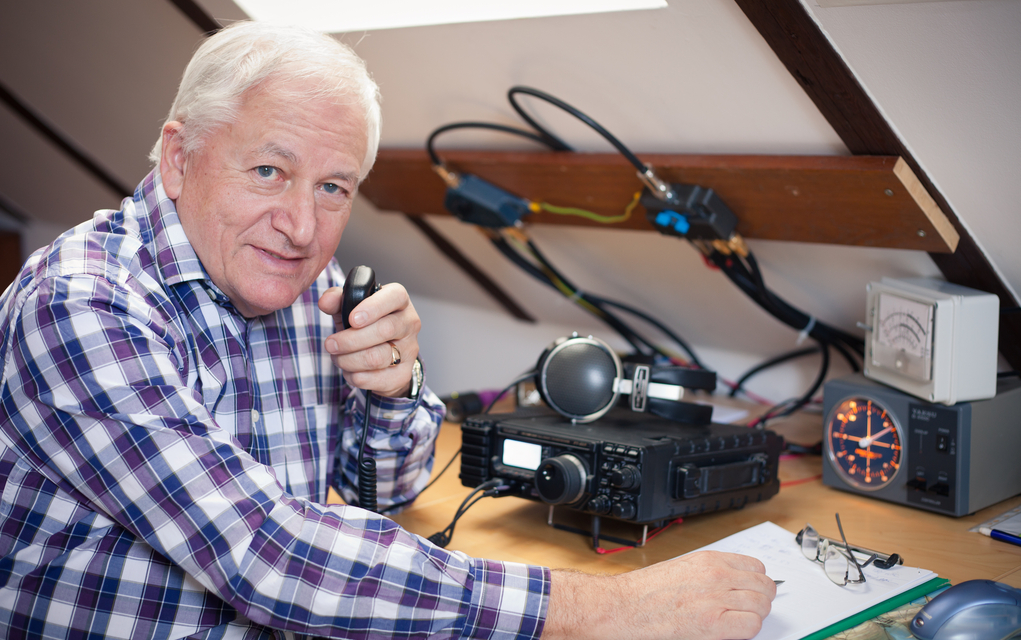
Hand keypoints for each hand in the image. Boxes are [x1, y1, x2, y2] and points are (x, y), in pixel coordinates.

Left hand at [318, 282, 421, 397]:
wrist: (383, 353)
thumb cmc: (366, 324)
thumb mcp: (350, 308)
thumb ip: (336, 301)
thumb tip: (326, 301)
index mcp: (398, 300)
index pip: (394, 297)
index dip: (373, 308)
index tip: (352, 320)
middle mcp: (409, 323)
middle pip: (384, 330)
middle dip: (351, 340)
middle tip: (330, 344)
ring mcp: (409, 349)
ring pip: (377, 357)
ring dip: (349, 360)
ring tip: (337, 357)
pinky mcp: (403, 373)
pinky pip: (376, 378)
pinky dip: (355, 376)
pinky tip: (350, 370)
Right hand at [543, 550, 774, 639]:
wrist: (627, 605)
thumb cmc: (648, 589)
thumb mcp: (685, 566)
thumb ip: (713, 571)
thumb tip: (736, 581)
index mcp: (711, 559)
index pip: (756, 567)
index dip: (757, 581)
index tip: (752, 589)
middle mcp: (717, 576)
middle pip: (764, 586)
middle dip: (761, 598)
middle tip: (751, 606)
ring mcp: (716, 599)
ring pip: (761, 606)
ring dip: (756, 614)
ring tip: (741, 619)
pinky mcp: (712, 624)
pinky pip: (751, 626)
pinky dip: (748, 630)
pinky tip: (734, 629)